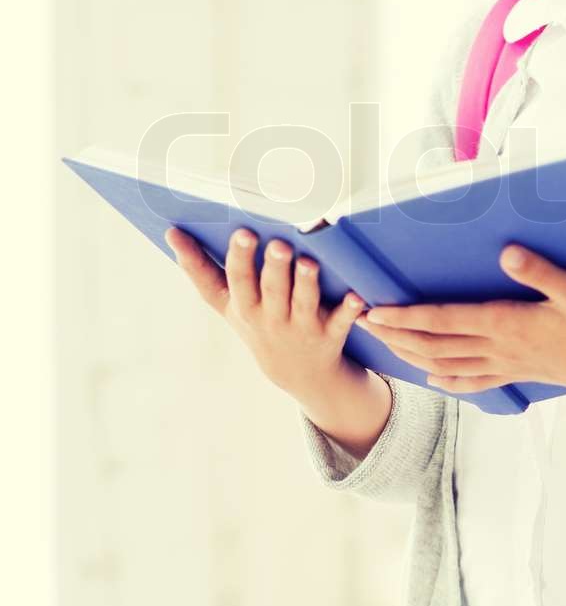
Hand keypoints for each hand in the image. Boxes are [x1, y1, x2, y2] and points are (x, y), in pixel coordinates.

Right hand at [163, 225, 367, 398]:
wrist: (298, 373)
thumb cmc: (258, 323)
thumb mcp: (226, 304)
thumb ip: (200, 270)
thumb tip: (170, 233)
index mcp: (243, 306)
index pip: (235, 280)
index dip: (237, 257)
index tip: (241, 232)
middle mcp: (269, 317)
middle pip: (270, 289)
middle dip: (272, 266)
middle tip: (277, 244)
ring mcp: (299, 327)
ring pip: (302, 303)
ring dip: (306, 283)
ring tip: (308, 262)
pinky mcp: (329, 336)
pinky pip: (339, 323)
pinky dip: (347, 310)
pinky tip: (356, 296)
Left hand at [356, 242, 565, 399]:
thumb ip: (541, 272)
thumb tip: (506, 252)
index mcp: (508, 324)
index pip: (445, 321)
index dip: (407, 316)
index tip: (376, 311)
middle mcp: (500, 349)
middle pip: (435, 345)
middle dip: (396, 335)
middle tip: (362, 325)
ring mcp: (508, 365)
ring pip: (446, 365)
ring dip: (411, 355)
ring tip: (385, 345)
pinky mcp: (518, 374)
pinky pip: (473, 381)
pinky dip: (446, 380)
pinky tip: (432, 378)